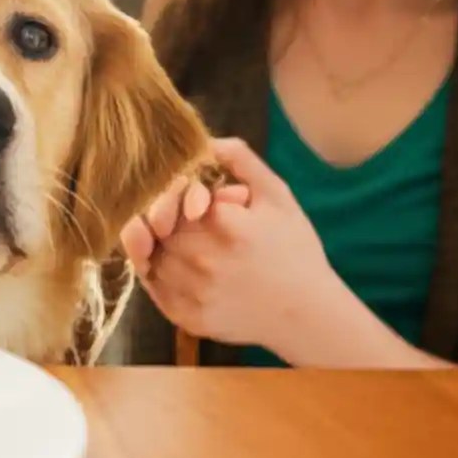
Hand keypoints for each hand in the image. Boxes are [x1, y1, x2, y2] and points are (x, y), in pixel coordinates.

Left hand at [120, 138, 335, 350]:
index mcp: (225, 224)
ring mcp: (191, 291)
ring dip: (162, 245)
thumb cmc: (294, 250)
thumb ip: (242, 161)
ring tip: (196, 247)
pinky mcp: (184, 316)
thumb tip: (207, 140)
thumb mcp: (277, 196)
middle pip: (157, 224)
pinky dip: (159, 272)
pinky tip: (186, 269)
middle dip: (170, 218)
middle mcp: (202, 258)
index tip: (201, 202)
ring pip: (149, 254)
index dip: (182, 193)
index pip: (173, 195)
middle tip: (198, 225)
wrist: (307, 314)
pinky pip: (152, 286)